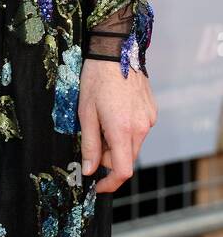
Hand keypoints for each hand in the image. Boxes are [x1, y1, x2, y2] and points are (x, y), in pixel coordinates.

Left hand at [78, 59, 156, 194]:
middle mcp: (141, 127)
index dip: (110, 184)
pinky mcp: (152, 111)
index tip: (97, 186)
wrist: (115, 50)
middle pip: (127, 158)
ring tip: (101, 121)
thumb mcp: (85, 112)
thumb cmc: (95, 79)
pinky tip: (114, 112)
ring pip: (133, 144)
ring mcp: (149, 119)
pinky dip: (126, 130)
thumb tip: (89, 170)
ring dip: (117, 143)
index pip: (122, 171)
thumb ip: (89, 144)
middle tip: (91, 144)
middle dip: (109, 159)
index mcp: (122, 129)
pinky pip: (139, 130)